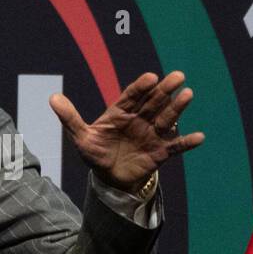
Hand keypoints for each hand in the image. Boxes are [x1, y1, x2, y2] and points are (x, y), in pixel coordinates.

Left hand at [50, 70, 203, 193]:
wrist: (108, 177)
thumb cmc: (95, 152)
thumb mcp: (80, 136)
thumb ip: (70, 118)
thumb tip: (52, 98)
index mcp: (120, 112)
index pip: (132, 96)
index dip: (141, 87)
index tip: (151, 77)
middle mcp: (139, 119)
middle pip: (153, 102)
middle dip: (165, 90)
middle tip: (178, 76)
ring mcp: (151, 134)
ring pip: (167, 119)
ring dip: (178, 108)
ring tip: (188, 94)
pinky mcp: (160, 152)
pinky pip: (175, 147)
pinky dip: (187, 142)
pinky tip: (200, 137)